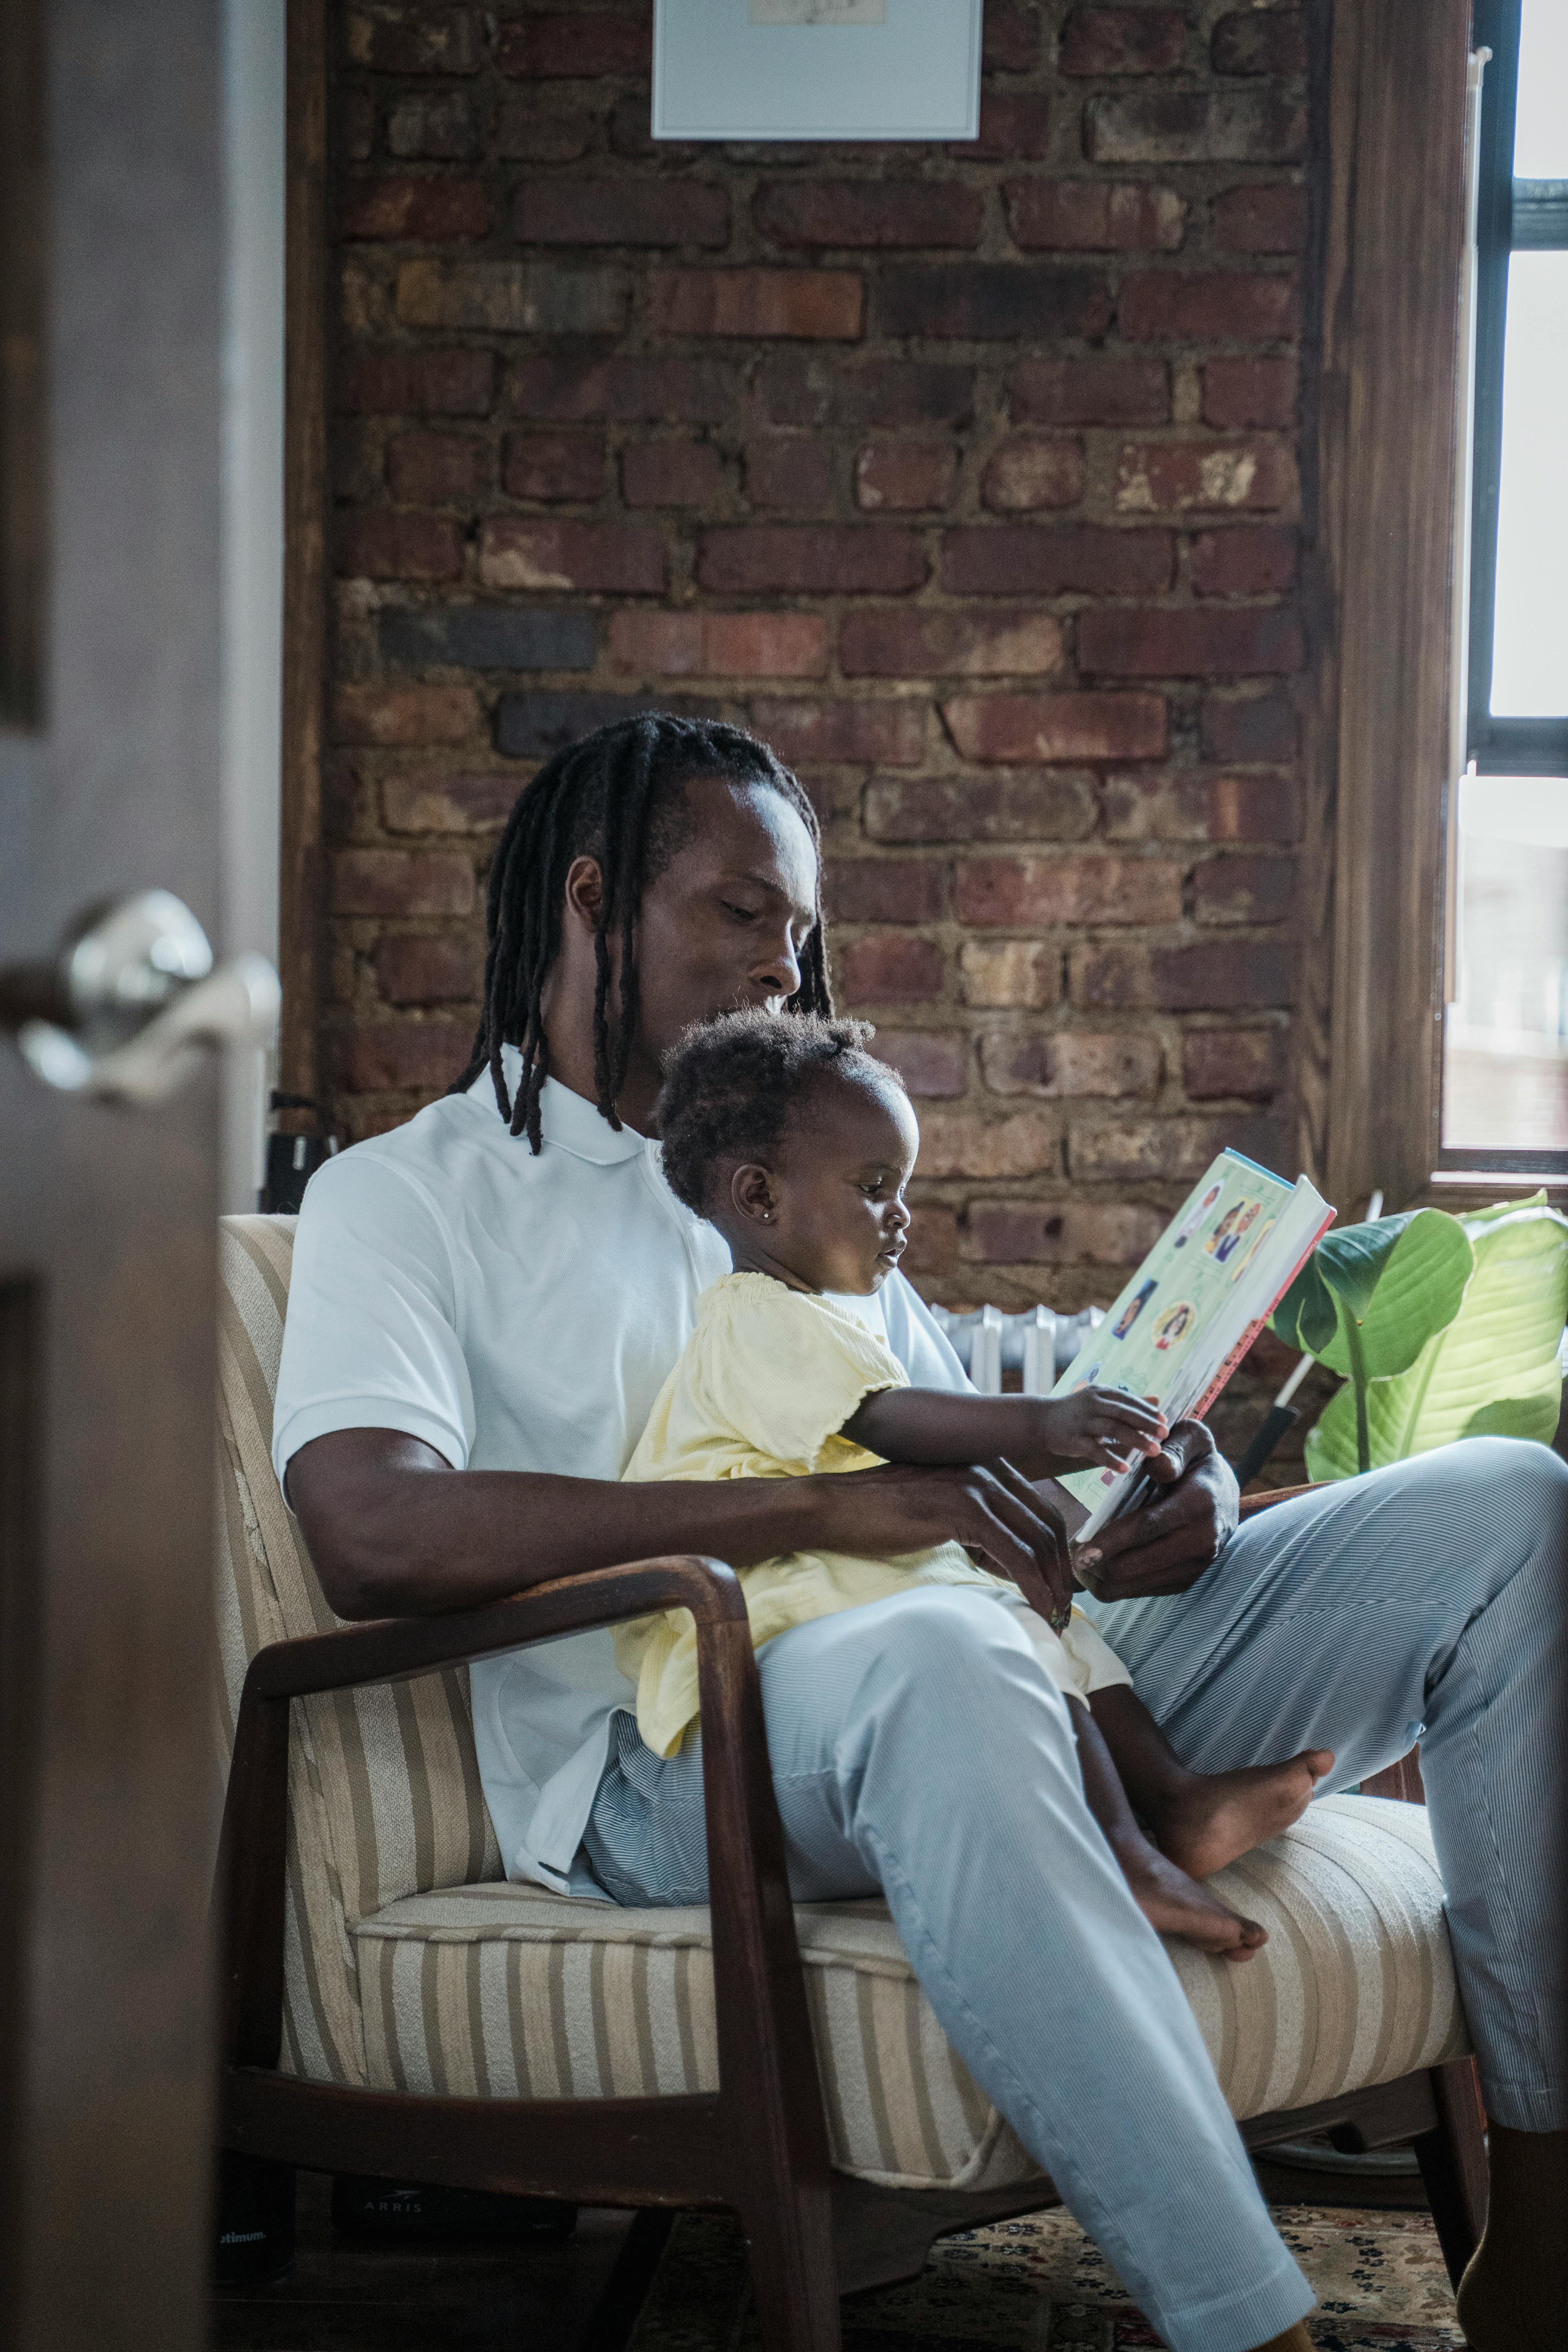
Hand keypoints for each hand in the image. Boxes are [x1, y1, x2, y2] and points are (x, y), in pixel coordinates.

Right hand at [820, 1455, 1075, 1624]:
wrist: (836, 1506)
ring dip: (1054, 1583)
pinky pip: (1015, 1554)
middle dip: (1063, 1571)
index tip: (1061, 1587)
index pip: (1041, 1509)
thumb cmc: (880, 1514)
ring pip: (1038, 1539)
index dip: (1059, 1551)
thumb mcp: (942, 1513)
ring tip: (1056, 1616)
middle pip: (1049, 1523)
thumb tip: (1013, 1563)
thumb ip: (979, 1527)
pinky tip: (1039, 1607)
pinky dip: (1034, 1585)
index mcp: (986, 1466)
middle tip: (1066, 1609)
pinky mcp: (964, 1511)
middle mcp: (988, 1469)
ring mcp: (977, 1487)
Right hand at [1039, 1386, 1167, 1473]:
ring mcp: (1082, 1422)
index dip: (1148, 1411)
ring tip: (1154, 1451)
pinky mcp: (1072, 1439)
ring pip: (1112, 1429)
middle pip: (1123, 1413)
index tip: (1165, 1422)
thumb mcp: (1100, 1400)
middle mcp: (1092, 1404)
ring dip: (1135, 1440)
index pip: (1129, 1400)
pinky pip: (1094, 1450)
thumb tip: (1157, 1400)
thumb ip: (1128, 1401)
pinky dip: (1110, 1459)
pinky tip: (1125, 1468)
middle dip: (1146, 1424)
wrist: (1040, 1419)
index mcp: (1101, 1393)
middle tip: (1165, 1435)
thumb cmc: (1076, 1411)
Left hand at [1072, 1421, 1237, 1602]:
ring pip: (1135, 1586)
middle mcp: (1202, 1540)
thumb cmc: (1197, 1461)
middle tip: (1071, 1554)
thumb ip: (1173, 1449)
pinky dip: (1117, 1585)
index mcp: (1200, 1502)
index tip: (1080, 1551)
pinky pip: (1143, 1592)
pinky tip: (1100, 1568)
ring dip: (1102, 1579)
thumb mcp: (1190, 1440)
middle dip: (1098, 1564)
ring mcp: (1197, 1565)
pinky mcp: (1187, 1580)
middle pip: (1136, 1564)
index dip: (1111, 1541)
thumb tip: (1156, 1464)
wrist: (1226, 1494)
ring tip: (1080, 1563)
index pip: (1147, 1527)